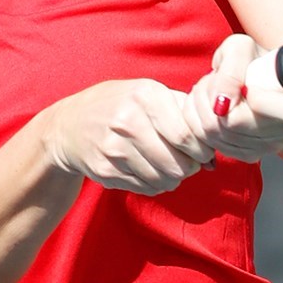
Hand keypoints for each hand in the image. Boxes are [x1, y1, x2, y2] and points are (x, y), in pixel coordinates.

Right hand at [43, 79, 214, 194]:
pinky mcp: (105, 171)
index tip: (202, 152)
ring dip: (172, 178)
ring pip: (163, 179)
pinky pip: (145, 188)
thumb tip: (213, 157)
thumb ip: (184, 115)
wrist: (69, 125)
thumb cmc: (119, 105)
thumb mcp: (148, 94)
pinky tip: (149, 171)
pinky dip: (154, 184)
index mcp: (145, 96)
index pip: (185, 136)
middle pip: (176, 164)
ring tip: (168, 167)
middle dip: (189, 168)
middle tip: (187, 163)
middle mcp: (127, 121)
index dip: (200, 150)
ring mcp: (113, 149)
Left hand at [187, 34, 282, 162]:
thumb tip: (222, 103)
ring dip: (201, 108)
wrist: (251, 79)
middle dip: (211, 96)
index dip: (260, 100)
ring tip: (210, 91)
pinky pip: (212, 145)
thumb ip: (232, 68)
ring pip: (218, 134)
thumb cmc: (251, 61)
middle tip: (212, 79)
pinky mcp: (250, 155)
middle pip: (237, 125)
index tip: (247, 87)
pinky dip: (200, 123)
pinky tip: (210, 107)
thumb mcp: (241, 49)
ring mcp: (271, 146)